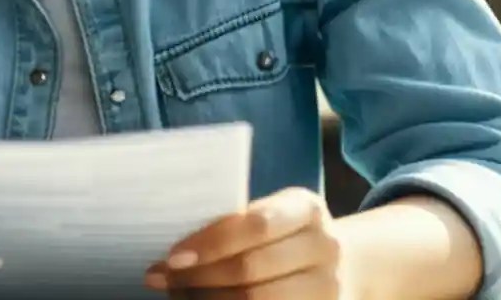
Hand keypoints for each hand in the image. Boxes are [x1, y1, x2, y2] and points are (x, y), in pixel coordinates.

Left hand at [145, 187, 359, 298]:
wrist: (339, 262)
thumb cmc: (284, 233)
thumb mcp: (270, 214)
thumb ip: (232, 223)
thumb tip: (171, 250)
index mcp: (307, 209)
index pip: (255, 225)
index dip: (211, 242)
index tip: (173, 256)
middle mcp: (324, 247)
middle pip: (251, 268)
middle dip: (198, 277)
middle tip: (161, 278)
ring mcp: (328, 287)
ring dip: (209, 299)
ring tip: (178, 294)